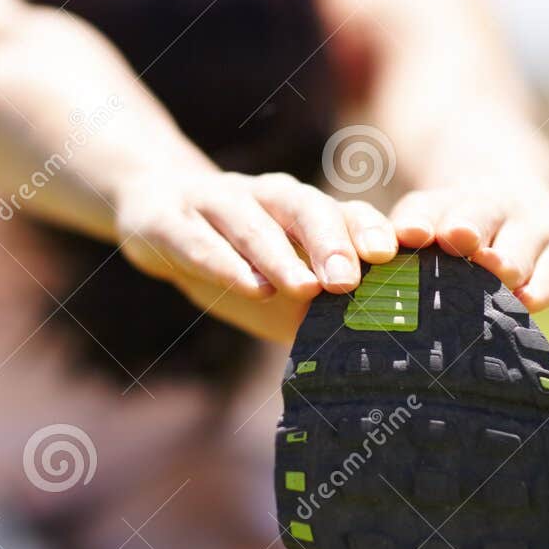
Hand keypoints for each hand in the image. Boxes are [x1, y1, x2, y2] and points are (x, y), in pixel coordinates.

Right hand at [114, 167, 397, 342]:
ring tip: (304, 287)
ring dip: (279, 253)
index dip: (370, 230)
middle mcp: (264, 197)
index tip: (395, 258)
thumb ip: (317, 309)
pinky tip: (247, 285)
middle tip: (348, 280)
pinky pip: (198, 238)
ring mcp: (215, 201)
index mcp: (300, 210)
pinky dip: (224, 261)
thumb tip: (366, 351)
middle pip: (304, 206)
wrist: (153, 210)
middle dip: (329, 242)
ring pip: (252, 220)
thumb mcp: (279, 285)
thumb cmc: (234, 259)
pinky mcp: (167, 218)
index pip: (343, 212)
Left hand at [389, 176, 548, 310]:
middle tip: (458, 238)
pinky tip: (529, 299)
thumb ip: (404, 246)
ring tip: (500, 272)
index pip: (425, 210)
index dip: (419, 222)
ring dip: (506, 260)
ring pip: (518, 246)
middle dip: (467, 228)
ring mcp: (536, 226)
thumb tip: (368, 280)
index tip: (411, 234)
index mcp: (442, 204)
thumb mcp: (423, 228)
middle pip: (478, 215)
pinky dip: (545, 286)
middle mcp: (493, 206)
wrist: (516, 203)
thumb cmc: (452, 235)